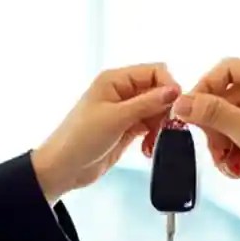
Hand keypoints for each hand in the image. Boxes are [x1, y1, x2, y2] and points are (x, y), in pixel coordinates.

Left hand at [32, 64, 181, 202]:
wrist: (64, 168)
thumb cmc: (79, 139)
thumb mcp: (116, 118)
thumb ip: (147, 103)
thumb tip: (174, 90)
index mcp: (114, 80)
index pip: (154, 71)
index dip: (168, 87)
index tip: (175, 107)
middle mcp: (121, 92)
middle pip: (158, 92)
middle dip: (166, 110)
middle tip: (165, 128)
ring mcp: (124, 111)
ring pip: (157, 111)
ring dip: (161, 126)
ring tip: (154, 142)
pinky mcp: (127, 129)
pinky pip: (150, 127)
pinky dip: (154, 137)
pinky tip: (148, 148)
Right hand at [171, 58, 239, 222]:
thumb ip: (213, 115)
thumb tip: (181, 103)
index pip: (226, 70)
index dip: (203, 90)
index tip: (188, 115)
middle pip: (226, 98)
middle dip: (215, 128)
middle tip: (214, 150)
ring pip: (231, 120)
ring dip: (223, 144)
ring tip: (228, 165)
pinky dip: (236, 152)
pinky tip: (239, 170)